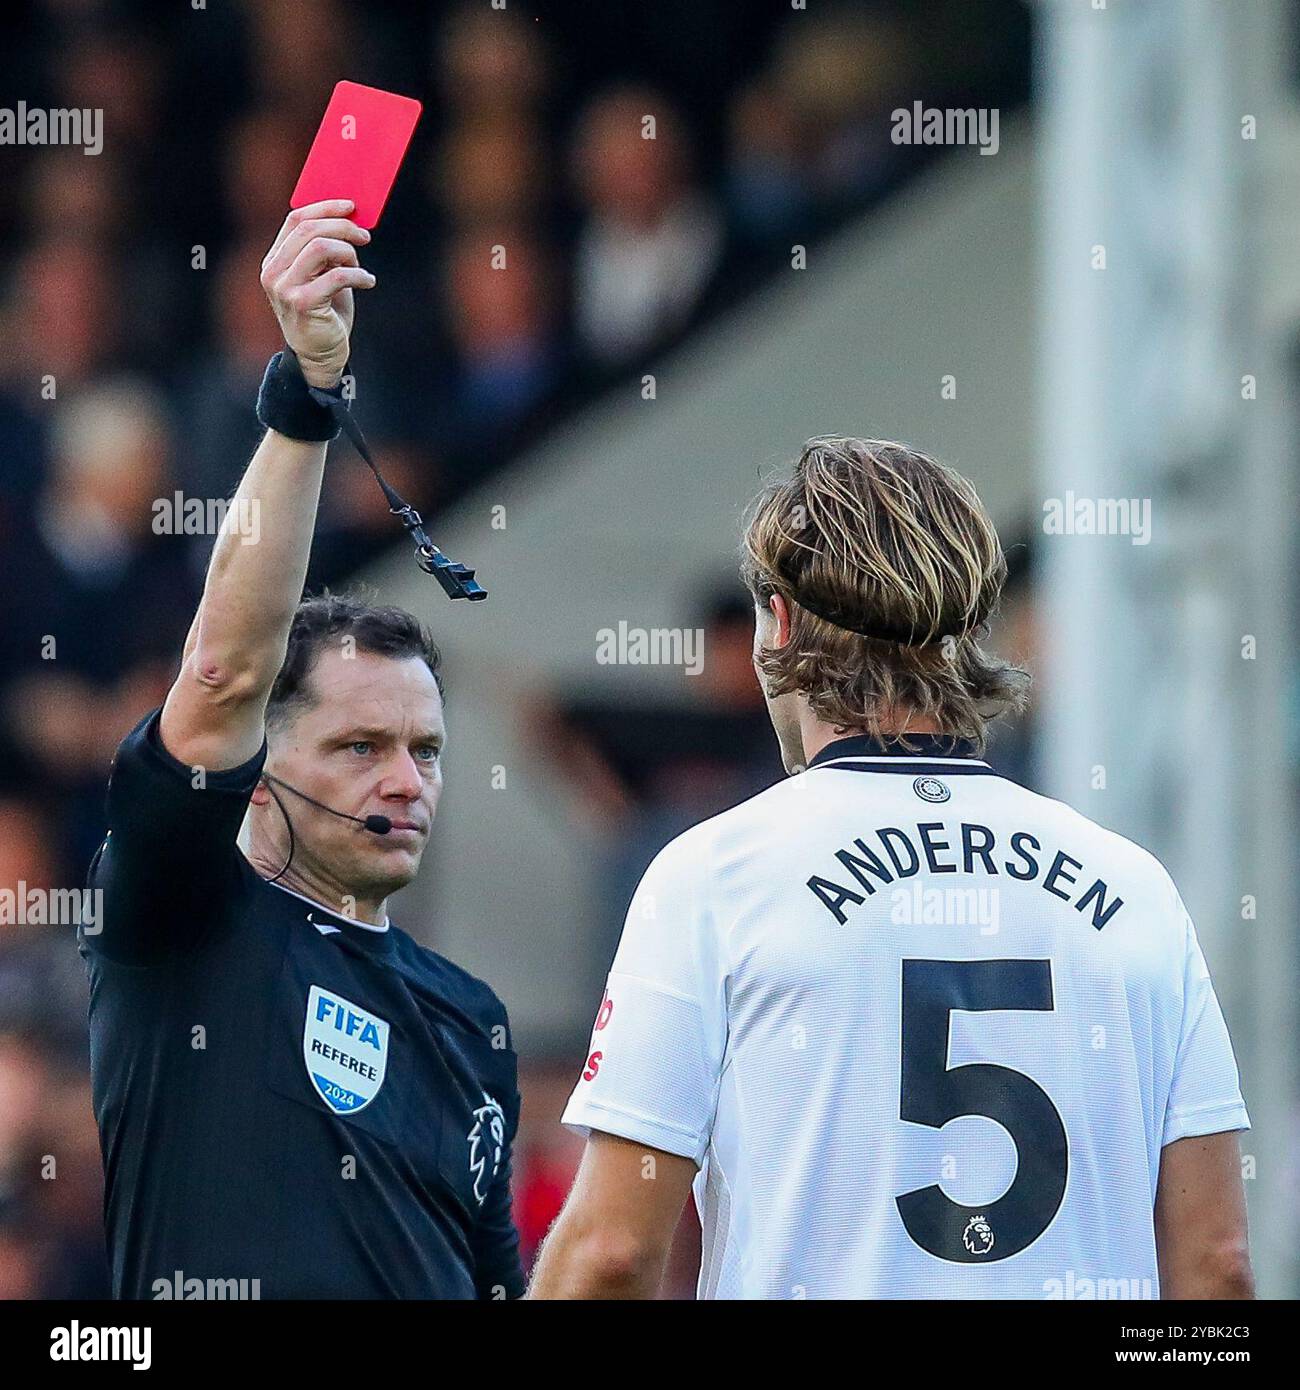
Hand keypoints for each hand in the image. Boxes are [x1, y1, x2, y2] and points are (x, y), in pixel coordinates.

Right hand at [259, 199, 374, 388]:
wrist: (320, 356)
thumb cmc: (324, 313)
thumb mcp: (322, 277)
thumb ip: (327, 252)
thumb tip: (350, 221)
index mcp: (275, 260)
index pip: (295, 219)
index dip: (325, 208)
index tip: (350, 205)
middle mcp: (273, 272)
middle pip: (308, 229)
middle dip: (342, 227)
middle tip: (364, 235)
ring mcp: (284, 288)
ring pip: (320, 247)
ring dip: (348, 251)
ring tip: (361, 266)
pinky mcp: (303, 304)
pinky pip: (337, 276)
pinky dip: (359, 275)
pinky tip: (368, 282)